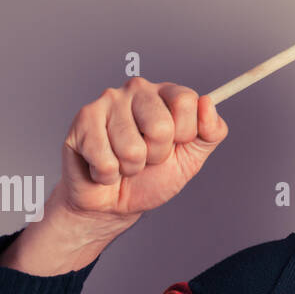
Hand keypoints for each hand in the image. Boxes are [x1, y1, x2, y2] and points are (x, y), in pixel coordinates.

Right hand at [51, 77, 228, 230]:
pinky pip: (106, 160)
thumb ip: (211, 133)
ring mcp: (108, 101)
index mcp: (166, 93)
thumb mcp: (191, 158)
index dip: (184, 134)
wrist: (114, 203)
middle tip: (146, 157)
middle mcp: (137, 90)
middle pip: (161, 126)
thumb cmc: (152, 178)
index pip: (187, 101)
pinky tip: (103, 167)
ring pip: (132, 148)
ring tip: (123, 162)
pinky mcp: (83, 120)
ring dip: (130, 167)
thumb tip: (208, 103)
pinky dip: (108, 174)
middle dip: (156, 155)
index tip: (175, 144)